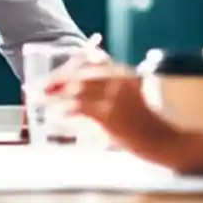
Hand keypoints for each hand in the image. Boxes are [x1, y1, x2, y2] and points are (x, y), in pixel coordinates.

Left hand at [44, 62, 172, 155]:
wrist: (166, 141)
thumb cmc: (147, 124)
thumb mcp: (131, 98)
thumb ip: (108, 90)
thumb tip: (77, 93)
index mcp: (124, 73)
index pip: (91, 61)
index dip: (68, 65)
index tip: (53, 73)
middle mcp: (118, 80)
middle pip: (78, 74)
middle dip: (55, 80)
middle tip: (36, 86)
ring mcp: (114, 96)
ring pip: (74, 90)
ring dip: (52, 95)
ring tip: (37, 99)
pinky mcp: (109, 114)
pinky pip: (79, 108)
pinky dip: (63, 110)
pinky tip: (54, 114)